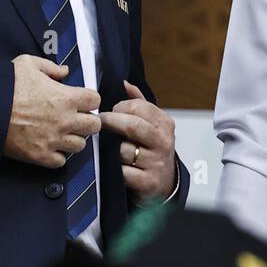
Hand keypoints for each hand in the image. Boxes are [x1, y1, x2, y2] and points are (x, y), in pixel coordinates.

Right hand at [4, 54, 101, 168]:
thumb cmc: (6, 85)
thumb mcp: (27, 64)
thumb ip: (50, 67)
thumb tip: (64, 72)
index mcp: (66, 97)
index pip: (95, 100)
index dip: (89, 100)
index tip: (80, 101)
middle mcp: (64, 120)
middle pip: (94, 126)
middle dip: (87, 121)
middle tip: (75, 119)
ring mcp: (53, 140)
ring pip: (80, 146)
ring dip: (73, 139)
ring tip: (62, 134)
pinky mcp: (40, 155)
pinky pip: (60, 161)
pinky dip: (57, 156)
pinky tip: (49, 146)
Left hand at [100, 80, 176, 201]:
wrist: (165, 183)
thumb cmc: (153, 149)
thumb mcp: (152, 125)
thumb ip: (140, 103)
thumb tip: (125, 83)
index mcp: (165, 123)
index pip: (139, 107)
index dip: (120, 107)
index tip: (111, 111)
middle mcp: (163, 141)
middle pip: (132, 125)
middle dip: (111, 121)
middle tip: (100, 123)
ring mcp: (156, 162)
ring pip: (124, 150)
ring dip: (112, 150)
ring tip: (110, 149)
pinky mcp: (148, 182)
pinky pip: (123, 172)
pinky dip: (115, 169)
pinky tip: (115, 167)